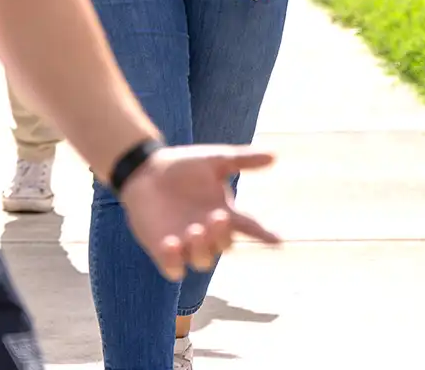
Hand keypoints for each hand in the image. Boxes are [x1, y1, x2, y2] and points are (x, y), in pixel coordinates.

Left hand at [116, 145, 280, 280]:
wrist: (146, 171)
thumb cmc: (184, 167)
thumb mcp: (214, 160)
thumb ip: (243, 160)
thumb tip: (275, 155)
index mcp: (225, 213)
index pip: (249, 227)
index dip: (264, 235)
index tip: (278, 241)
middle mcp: (209, 233)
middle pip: (225, 245)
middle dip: (223, 235)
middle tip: (217, 217)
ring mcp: (187, 244)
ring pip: (202, 261)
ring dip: (201, 248)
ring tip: (195, 229)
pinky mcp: (163, 251)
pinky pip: (173, 269)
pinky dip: (174, 262)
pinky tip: (171, 243)